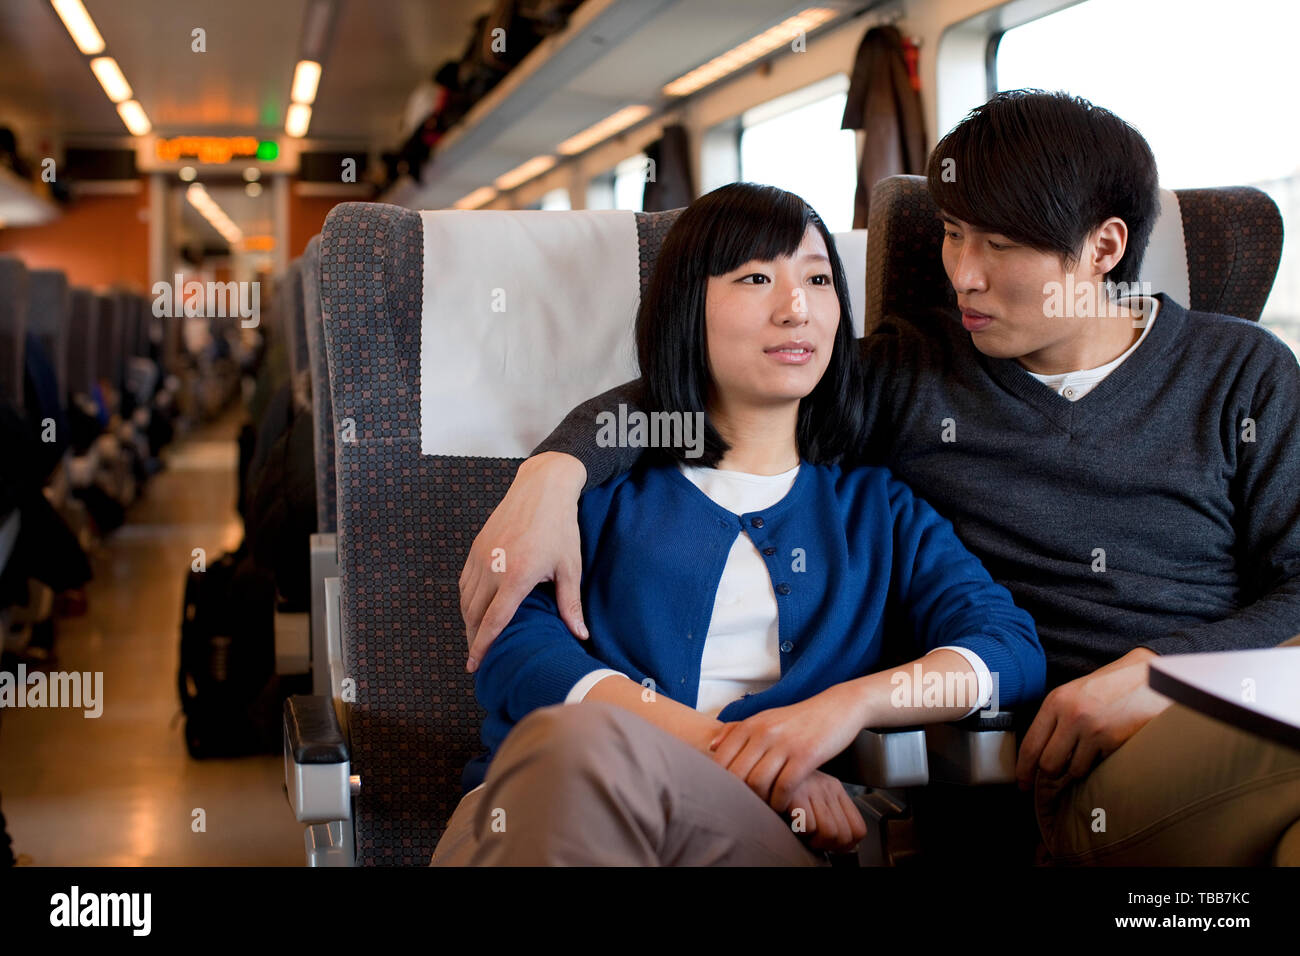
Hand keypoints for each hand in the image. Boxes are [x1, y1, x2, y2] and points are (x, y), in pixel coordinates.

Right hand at [459, 452, 587, 671]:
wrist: (542, 488)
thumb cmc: (560, 527)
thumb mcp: (569, 567)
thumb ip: (570, 604)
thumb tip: (580, 635)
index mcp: (517, 576)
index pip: (494, 621)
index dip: (482, 646)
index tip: (474, 665)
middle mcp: (493, 567)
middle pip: (474, 614)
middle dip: (473, 639)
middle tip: (477, 657)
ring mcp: (481, 556)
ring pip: (466, 599)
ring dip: (468, 621)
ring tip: (476, 637)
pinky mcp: (476, 547)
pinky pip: (465, 582)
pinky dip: (466, 600)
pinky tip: (475, 609)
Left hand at [707, 684, 866, 811]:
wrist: (837, 707)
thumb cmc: (799, 719)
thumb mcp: (767, 718)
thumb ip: (737, 730)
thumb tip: (711, 747)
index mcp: (751, 725)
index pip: (720, 760)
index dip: (719, 784)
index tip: (727, 796)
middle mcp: (763, 732)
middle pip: (736, 775)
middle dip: (738, 796)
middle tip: (746, 808)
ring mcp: (784, 744)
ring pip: (757, 783)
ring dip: (760, 802)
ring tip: (765, 808)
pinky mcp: (806, 756)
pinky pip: (784, 788)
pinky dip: (780, 802)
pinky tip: (783, 806)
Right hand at [782, 770, 867, 853]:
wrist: (762, 760)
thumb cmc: (784, 783)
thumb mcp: (813, 794)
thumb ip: (827, 813)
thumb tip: (841, 845)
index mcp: (835, 789)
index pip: (857, 830)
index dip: (844, 845)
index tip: (828, 843)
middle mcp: (828, 788)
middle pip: (844, 835)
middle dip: (827, 845)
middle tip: (811, 838)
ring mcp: (813, 790)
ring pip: (829, 832)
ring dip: (813, 839)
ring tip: (800, 829)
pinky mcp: (795, 792)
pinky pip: (808, 825)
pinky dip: (799, 830)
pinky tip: (790, 821)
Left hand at [1015, 647, 1171, 789]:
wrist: (1149, 678)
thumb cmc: (1110, 687)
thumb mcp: (1073, 695)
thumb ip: (1055, 720)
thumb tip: (1038, 755)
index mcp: (1055, 701)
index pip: (1030, 744)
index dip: (1023, 769)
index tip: (1022, 784)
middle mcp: (1071, 715)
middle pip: (1048, 764)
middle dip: (1051, 773)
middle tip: (1058, 773)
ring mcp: (1093, 729)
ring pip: (1074, 770)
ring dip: (1080, 767)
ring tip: (1091, 748)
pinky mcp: (1114, 741)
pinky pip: (1098, 766)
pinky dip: (1101, 762)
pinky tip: (1108, 745)